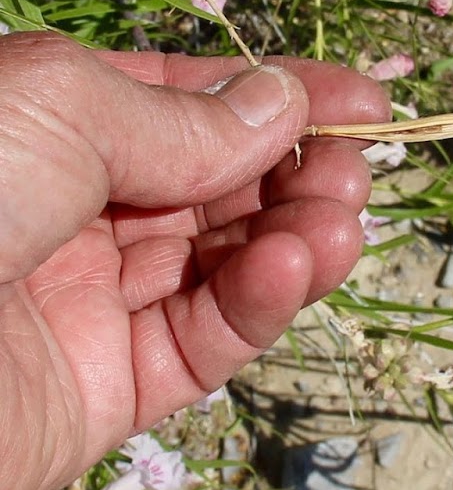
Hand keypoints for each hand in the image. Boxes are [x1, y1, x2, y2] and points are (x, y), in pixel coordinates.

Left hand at [0, 33, 389, 489]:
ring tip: (341, 223)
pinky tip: (292, 268)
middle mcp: (70, 208)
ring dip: (296, 237)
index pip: (187, 104)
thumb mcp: (58, 107)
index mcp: (46, 125)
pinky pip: (203, 342)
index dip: (280, 98)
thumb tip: (283, 101)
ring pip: (225, 264)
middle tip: (357, 169)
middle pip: (219, 185)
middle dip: (299, 171)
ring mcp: (88, 302)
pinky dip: (260, 304)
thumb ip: (186, 115)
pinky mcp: (106, 391)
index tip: (370, 103)